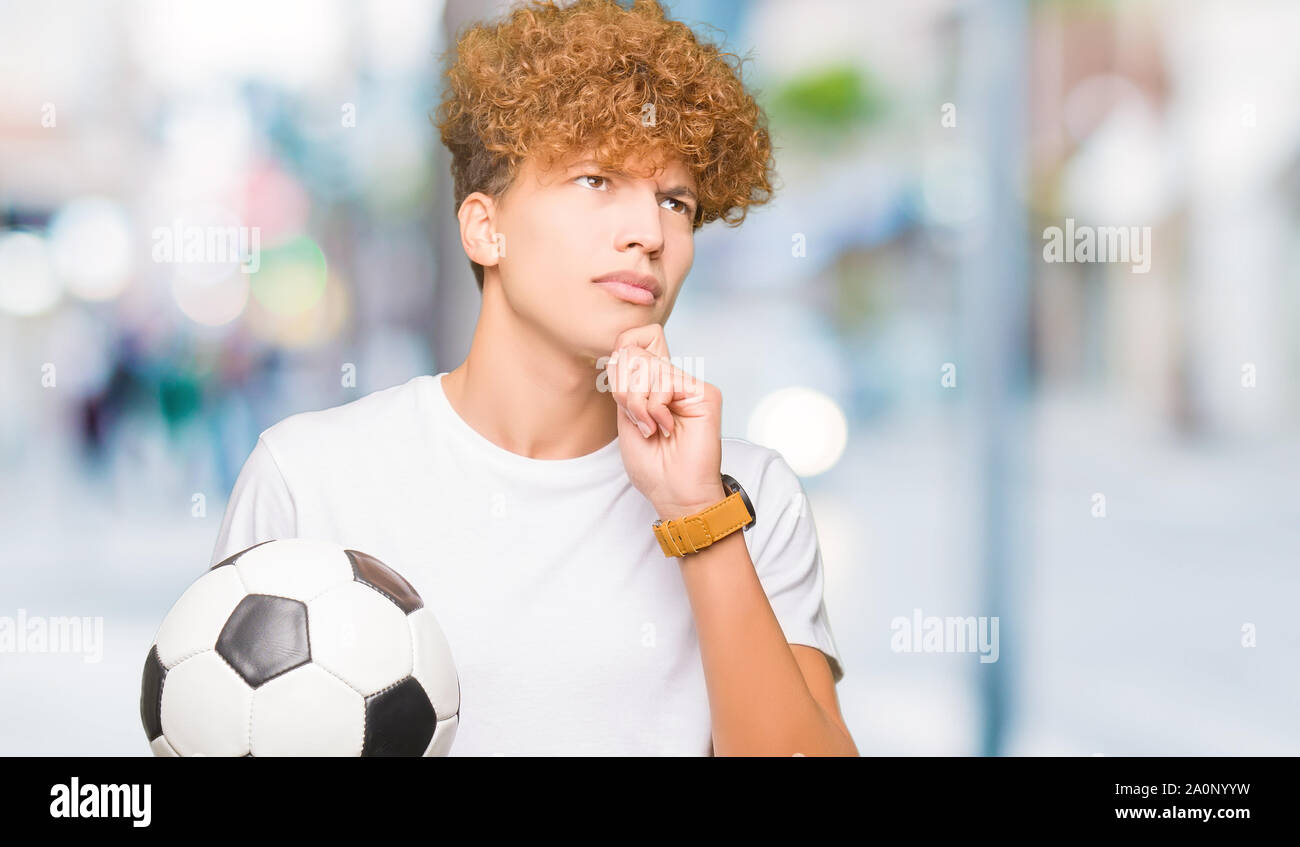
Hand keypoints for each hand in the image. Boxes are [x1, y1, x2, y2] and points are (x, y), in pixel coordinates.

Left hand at [601, 324, 725, 520]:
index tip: (619, 396)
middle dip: (623, 388)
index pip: (633, 341)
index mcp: (654, 383)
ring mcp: (690, 385)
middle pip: (634, 351)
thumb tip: (625, 347)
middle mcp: (674, 379)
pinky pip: (664, 381)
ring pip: (647, 365)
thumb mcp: (625, 416)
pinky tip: (665, 428)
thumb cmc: (653, 465)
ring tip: (649, 427)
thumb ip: (626, 381)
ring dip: (637, 402)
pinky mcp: (705, 393)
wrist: (675, 494)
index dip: (618, 361)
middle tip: (637, 419)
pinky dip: (654, 409)